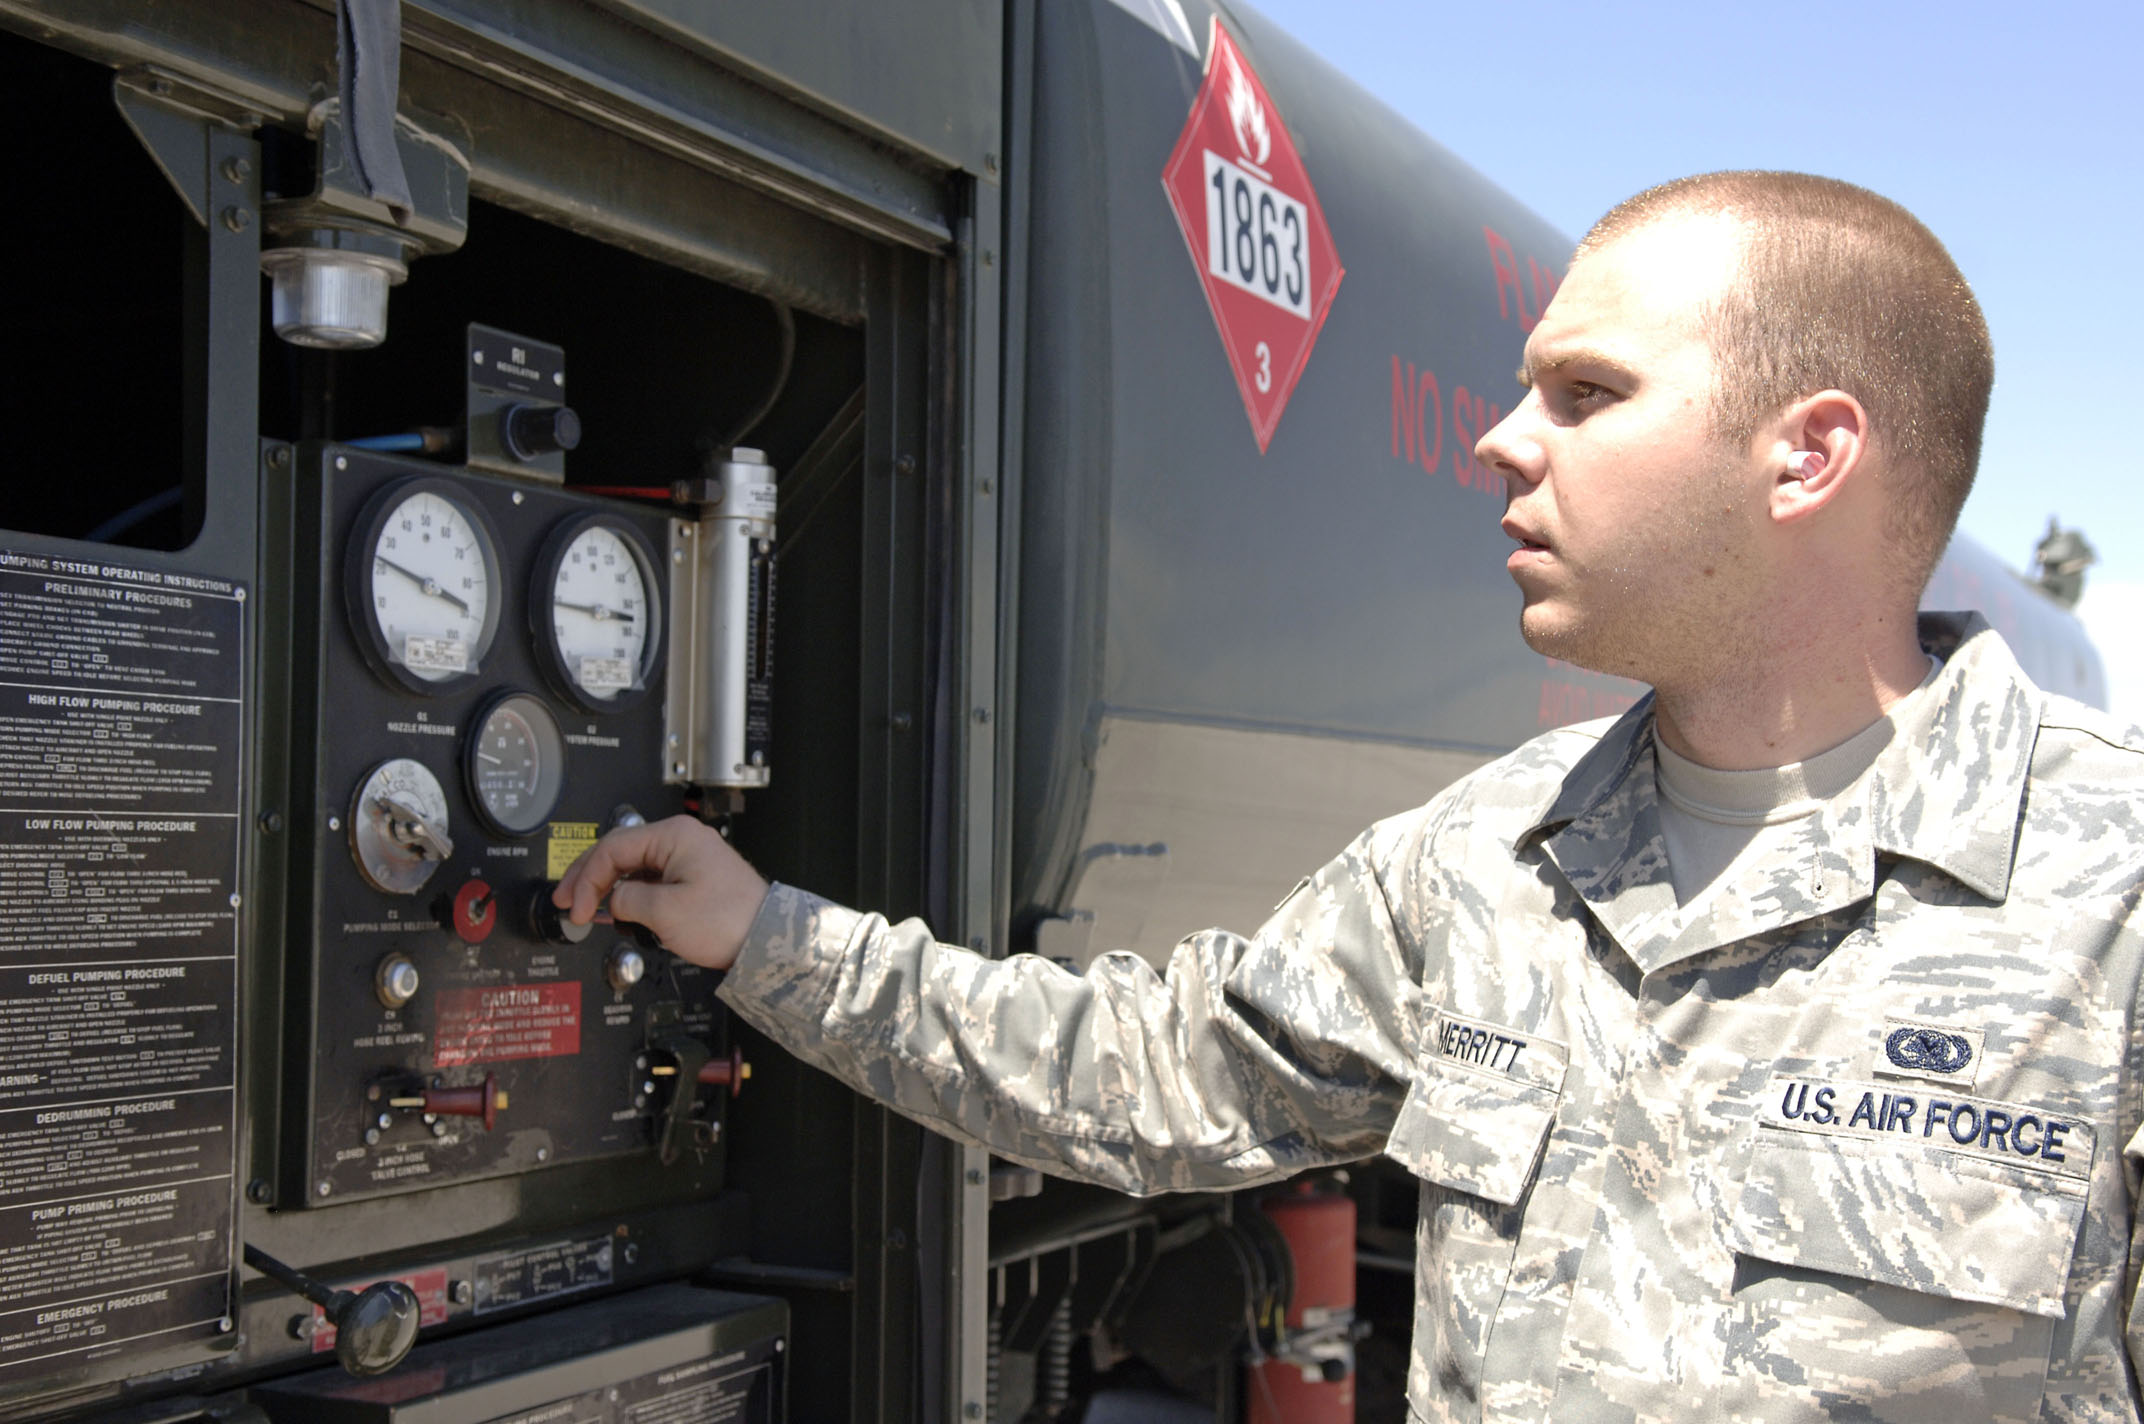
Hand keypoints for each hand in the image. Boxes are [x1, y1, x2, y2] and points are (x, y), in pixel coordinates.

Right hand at [551, 815, 768, 969]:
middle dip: (589, 877)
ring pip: (632, 866)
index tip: (578, 907)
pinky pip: (649, 880)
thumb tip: (613, 899)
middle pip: (619, 852)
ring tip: (587, 908)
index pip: (612, 848)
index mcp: (674, 836)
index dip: (587, 878)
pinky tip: (616, 909)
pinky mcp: (691, 877)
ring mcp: (686, 858)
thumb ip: (628, 900)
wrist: (766, 940)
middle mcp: (680, 840)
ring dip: (608, 886)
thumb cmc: (729, 920)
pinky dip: (629, 894)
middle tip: (567, 901)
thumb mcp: (665, 912)